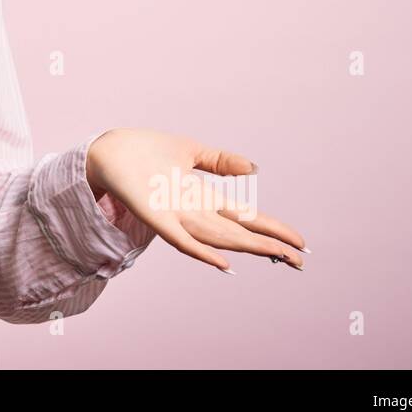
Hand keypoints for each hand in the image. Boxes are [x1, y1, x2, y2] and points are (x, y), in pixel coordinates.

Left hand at [86, 128, 306, 273]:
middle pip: (239, 233)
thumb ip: (221, 161)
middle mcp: (194, 210)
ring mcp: (175, 215)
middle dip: (270, 247)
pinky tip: (223, 262)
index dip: (274, 230)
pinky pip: (180, 239)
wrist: (109, 149)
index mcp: (204, 196)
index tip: (302, 244)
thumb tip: (254, 168)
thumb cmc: (145, 150)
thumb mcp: (190, 151)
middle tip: (303, 262)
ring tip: (278, 258)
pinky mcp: (154, 215)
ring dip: (248, 249)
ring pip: (219, 238)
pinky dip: (201, 251)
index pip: (246, 218)